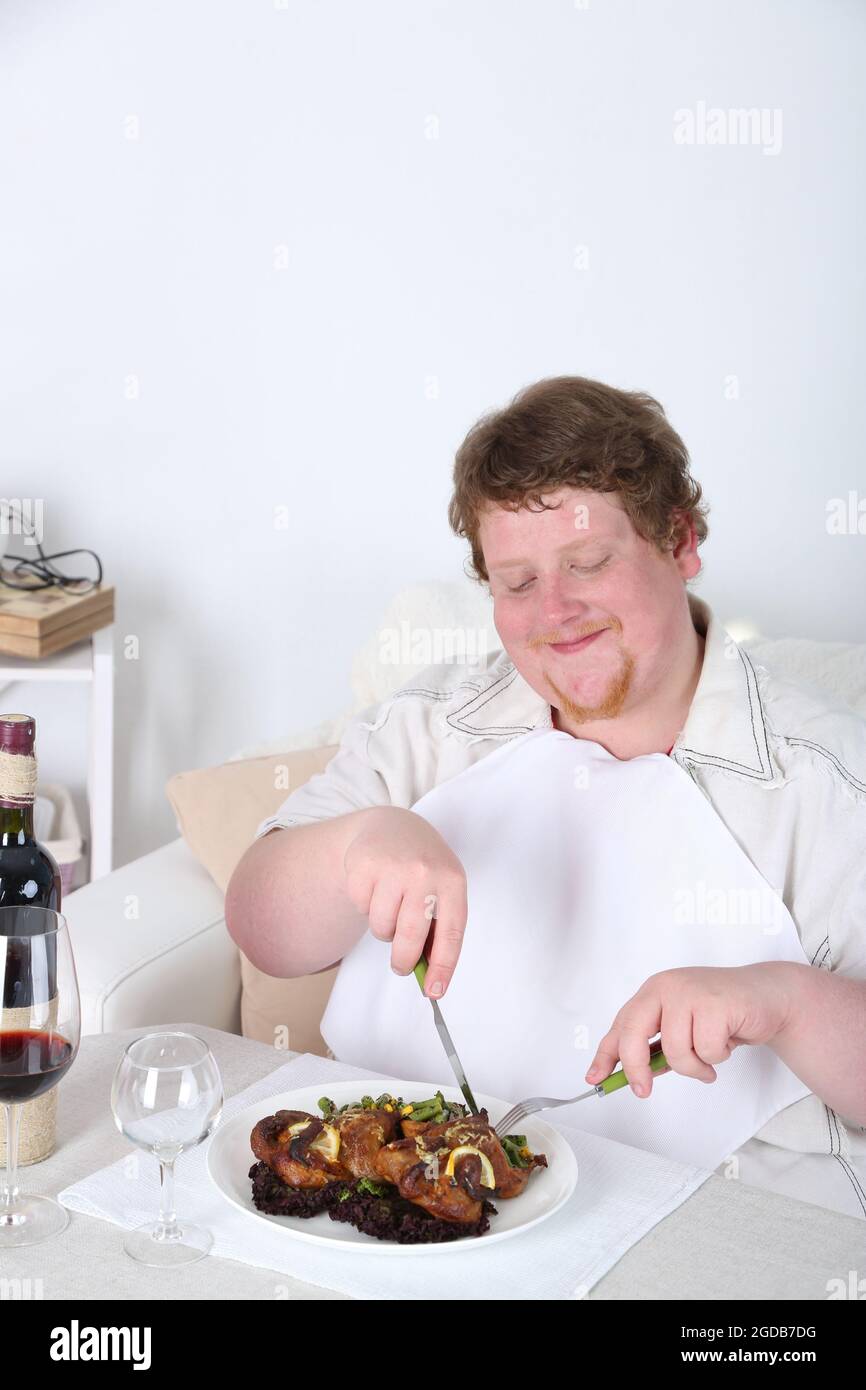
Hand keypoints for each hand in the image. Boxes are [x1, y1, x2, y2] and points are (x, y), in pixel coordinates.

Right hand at [342, 807, 467, 998]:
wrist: (393, 827)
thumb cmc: (423, 867)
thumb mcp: (441, 888)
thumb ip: (438, 927)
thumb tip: (428, 975)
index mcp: (452, 881)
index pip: (451, 933)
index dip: (443, 967)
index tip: (434, 992)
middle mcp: (425, 872)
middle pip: (410, 936)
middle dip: (403, 961)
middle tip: (400, 966)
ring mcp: (393, 866)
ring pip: (381, 926)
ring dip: (383, 929)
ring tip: (390, 908)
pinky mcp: (364, 864)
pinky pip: (360, 908)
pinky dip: (365, 907)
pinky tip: (375, 888)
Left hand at [584, 963, 796, 1098]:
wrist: (767, 996)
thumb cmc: (724, 1013)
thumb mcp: (684, 1029)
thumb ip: (659, 1049)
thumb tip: (635, 1076)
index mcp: (654, 992)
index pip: (621, 1025)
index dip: (605, 1054)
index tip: (595, 1078)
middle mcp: (666, 987)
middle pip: (633, 1035)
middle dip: (636, 1069)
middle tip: (643, 1091)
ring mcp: (689, 992)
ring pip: (675, 1051)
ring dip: (695, 1066)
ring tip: (711, 1057)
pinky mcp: (714, 1003)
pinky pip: (706, 1050)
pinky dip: (718, 1057)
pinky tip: (728, 1041)